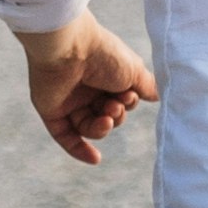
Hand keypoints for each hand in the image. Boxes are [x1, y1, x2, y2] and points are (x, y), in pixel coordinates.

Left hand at [17, 12, 155, 162]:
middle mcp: (87, 88)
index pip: (121, 100)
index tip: (128, 95)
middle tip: (114, 104)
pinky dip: (79, 149)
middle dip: (116, 116)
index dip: (128, 104)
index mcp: (106, 76)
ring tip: (105, 118)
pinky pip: (65, 137)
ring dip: (101, 129)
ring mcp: (68, 100)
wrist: (70, 48)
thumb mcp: (134, 70)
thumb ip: (146, 85)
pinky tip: (95, 158)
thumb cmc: (104, 55)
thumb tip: (156, 96)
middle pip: (107, 117)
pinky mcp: (52, 111)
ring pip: (89, 128)